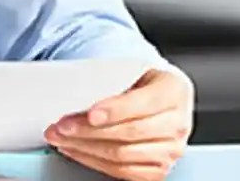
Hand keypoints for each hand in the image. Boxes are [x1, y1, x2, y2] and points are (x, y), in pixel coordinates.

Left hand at [44, 68, 194, 180]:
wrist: (160, 99)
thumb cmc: (142, 83)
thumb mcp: (133, 70)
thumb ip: (112, 80)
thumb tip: (75, 92)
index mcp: (173, 90)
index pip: (143, 104)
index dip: (115, 110)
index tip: (90, 113)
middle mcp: (177, 123)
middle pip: (130, 133)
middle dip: (89, 131)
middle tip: (62, 125)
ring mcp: (171, 149)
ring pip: (123, 155)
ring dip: (85, 148)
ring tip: (63, 138)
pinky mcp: (158, 169)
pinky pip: (123, 172)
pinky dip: (94, 162)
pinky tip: (77, 150)